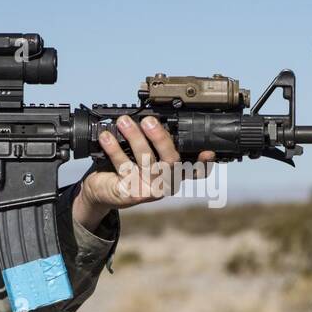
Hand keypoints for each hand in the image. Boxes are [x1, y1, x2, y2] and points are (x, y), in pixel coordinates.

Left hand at [73, 114, 214, 229]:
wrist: (102, 191)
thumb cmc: (127, 168)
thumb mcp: (145, 155)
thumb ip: (155, 142)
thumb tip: (154, 117)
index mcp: (174, 173)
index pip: (195, 170)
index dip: (204, 163)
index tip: (208, 152)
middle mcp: (166, 183)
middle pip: (171, 161)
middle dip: (160, 138)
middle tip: (149, 121)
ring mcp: (150, 190)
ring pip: (146, 161)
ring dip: (135, 138)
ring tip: (123, 122)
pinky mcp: (132, 194)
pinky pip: (124, 167)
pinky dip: (114, 150)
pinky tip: (106, 137)